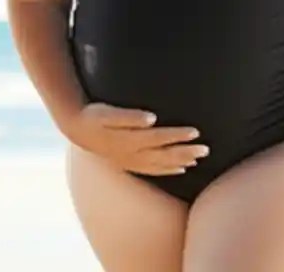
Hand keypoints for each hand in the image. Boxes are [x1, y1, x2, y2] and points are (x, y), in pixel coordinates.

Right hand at [64, 103, 208, 175]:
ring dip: (181, 161)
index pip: (159, 138)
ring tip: (199, 158)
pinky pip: (153, 170)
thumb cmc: (93, 116)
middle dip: (186, 151)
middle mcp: (133, 153)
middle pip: (164, 154)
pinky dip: (168, 170)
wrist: (77, 130)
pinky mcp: (129, 163)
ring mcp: (131, 160)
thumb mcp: (107, 112)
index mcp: (130, 139)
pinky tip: (181, 169)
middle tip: (206, 149)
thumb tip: (151, 118)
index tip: (195, 131)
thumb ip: (129, 116)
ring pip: (161, 164)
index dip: (178, 135)